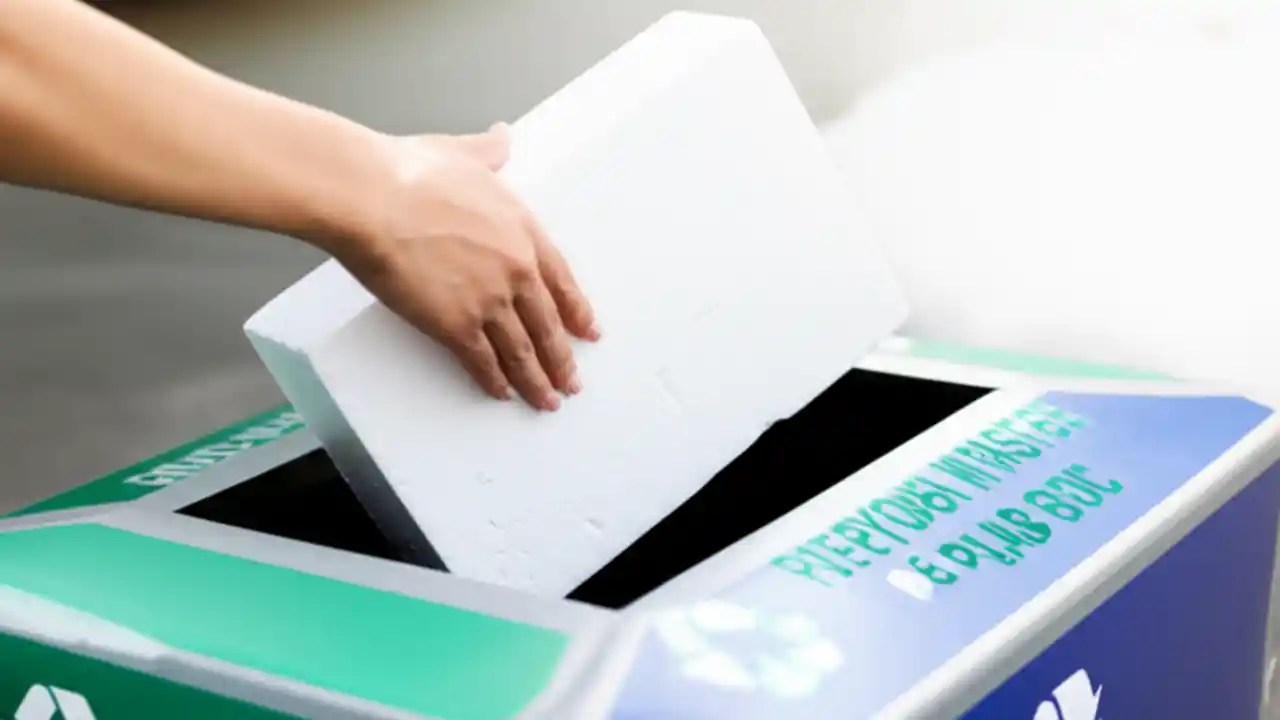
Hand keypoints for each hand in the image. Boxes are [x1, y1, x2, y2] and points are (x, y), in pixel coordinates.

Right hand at [330, 123, 597, 410]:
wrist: (374, 198)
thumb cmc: (410, 172)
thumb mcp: (461, 152)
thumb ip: (487, 151)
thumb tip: (501, 138)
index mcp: (522, 230)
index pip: (561, 280)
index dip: (576, 310)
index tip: (588, 331)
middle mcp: (515, 270)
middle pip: (547, 324)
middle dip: (561, 357)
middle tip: (571, 381)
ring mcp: (489, 301)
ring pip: (522, 350)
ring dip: (536, 380)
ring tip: (547, 400)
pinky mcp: (456, 325)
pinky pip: (482, 361)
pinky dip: (493, 380)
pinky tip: (501, 393)